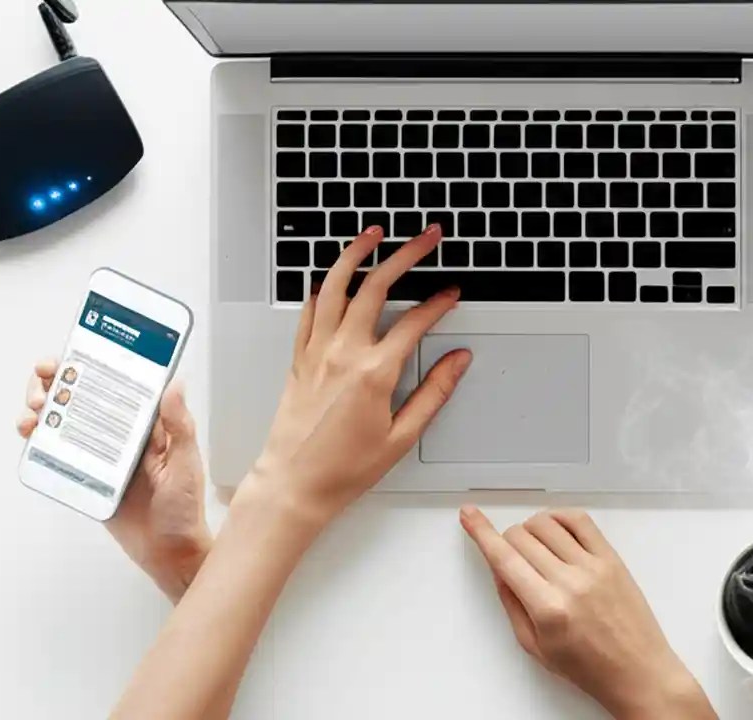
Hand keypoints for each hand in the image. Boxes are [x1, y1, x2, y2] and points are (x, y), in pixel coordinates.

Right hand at [18, 360, 211, 602]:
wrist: (168, 553)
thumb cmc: (185, 509)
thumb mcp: (185, 463)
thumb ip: (179, 426)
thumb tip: (175, 384)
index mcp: (148, 424)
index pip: (117, 384)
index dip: (93, 365)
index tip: (72, 354)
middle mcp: (121, 435)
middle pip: (82, 397)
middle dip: (57, 382)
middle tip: (44, 381)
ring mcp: (101, 456)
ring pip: (64, 421)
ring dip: (43, 409)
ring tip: (33, 410)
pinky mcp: (85, 477)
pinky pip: (57, 454)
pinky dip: (39, 442)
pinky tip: (30, 435)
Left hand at [246, 224, 470, 525]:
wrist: (294, 485)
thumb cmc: (344, 469)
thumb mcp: (402, 437)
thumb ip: (434, 392)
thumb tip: (458, 361)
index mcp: (373, 374)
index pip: (415, 322)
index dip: (439, 303)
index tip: (452, 293)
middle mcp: (342, 354)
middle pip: (377, 287)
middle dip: (406, 255)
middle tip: (426, 238)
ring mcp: (316, 352)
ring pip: (336, 286)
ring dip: (357, 254)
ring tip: (374, 234)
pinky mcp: (298, 358)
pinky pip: (310, 310)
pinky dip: (324, 286)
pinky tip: (333, 276)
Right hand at [460, 506, 715, 719]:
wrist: (638, 672)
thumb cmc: (589, 668)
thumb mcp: (536, 647)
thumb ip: (512, 604)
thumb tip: (499, 568)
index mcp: (547, 609)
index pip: (504, 558)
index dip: (481, 532)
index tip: (469, 515)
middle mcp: (570, 582)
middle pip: (522, 537)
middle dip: (507, 540)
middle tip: (511, 556)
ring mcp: (594, 567)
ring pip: (547, 524)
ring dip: (530, 528)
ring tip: (534, 547)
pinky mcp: (612, 559)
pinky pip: (580, 520)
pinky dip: (560, 516)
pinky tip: (555, 529)